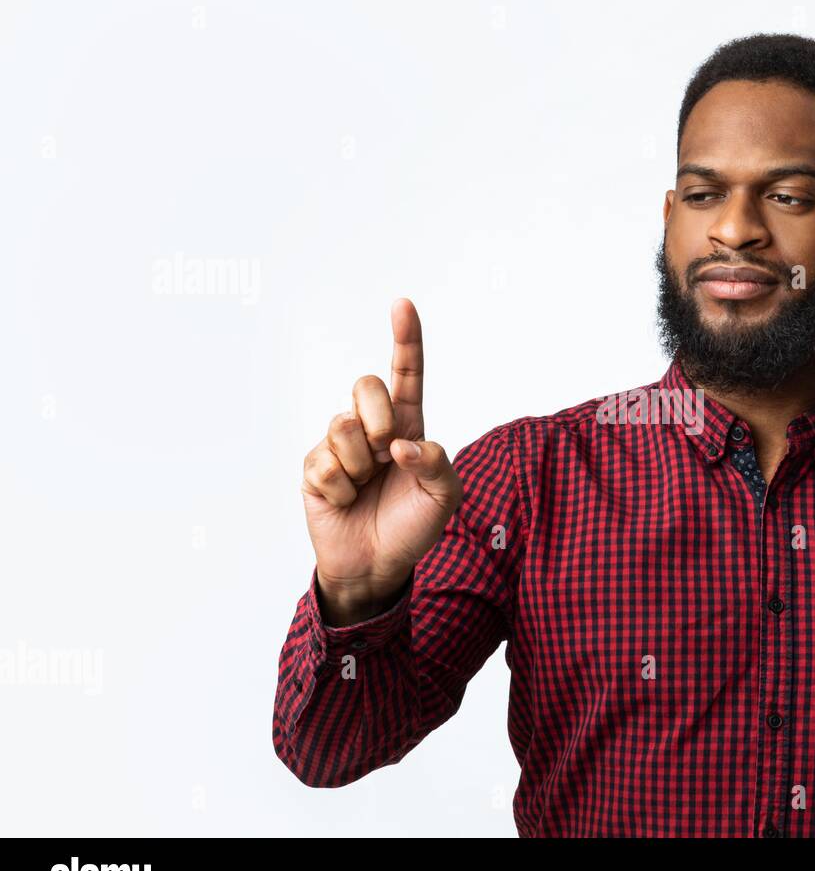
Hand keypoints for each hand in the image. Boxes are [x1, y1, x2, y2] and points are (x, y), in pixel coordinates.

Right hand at [301, 298, 462, 624]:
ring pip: (342, 425)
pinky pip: (324, 463)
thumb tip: (401, 445)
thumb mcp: (444, 497)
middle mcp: (372, 429)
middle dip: (379, 416)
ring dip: (361, 463)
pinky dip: (342, 487)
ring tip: (367, 486)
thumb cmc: (413, 526)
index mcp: (408, 426)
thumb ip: (436, 462)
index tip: (402, 304)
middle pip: (365, 386)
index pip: (407, 375)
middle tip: (388, 453)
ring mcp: (340, 447)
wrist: (378, 566)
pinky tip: (346, 500)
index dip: (406, 339)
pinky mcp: (314, 468)